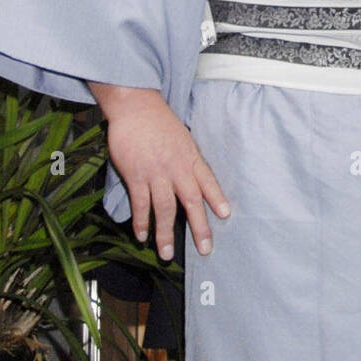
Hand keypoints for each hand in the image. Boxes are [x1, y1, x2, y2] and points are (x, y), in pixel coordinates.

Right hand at [88, 84, 228, 260]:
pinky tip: (142, 235)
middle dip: (199, 227)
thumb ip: (188, 161)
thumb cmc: (160, 122)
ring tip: (167, 254)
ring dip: (165, 233)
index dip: (217, 199)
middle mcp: (176, 168)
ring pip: (164, 208)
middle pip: (190, 201)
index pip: (208, 181)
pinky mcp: (135, 175)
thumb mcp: (183, 139)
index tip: (225, 215)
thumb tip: (194, 182)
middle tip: (205, 249)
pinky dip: (141, 221)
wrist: (136, 107)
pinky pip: (140, 203)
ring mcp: (155, 173)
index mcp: (190, 158)